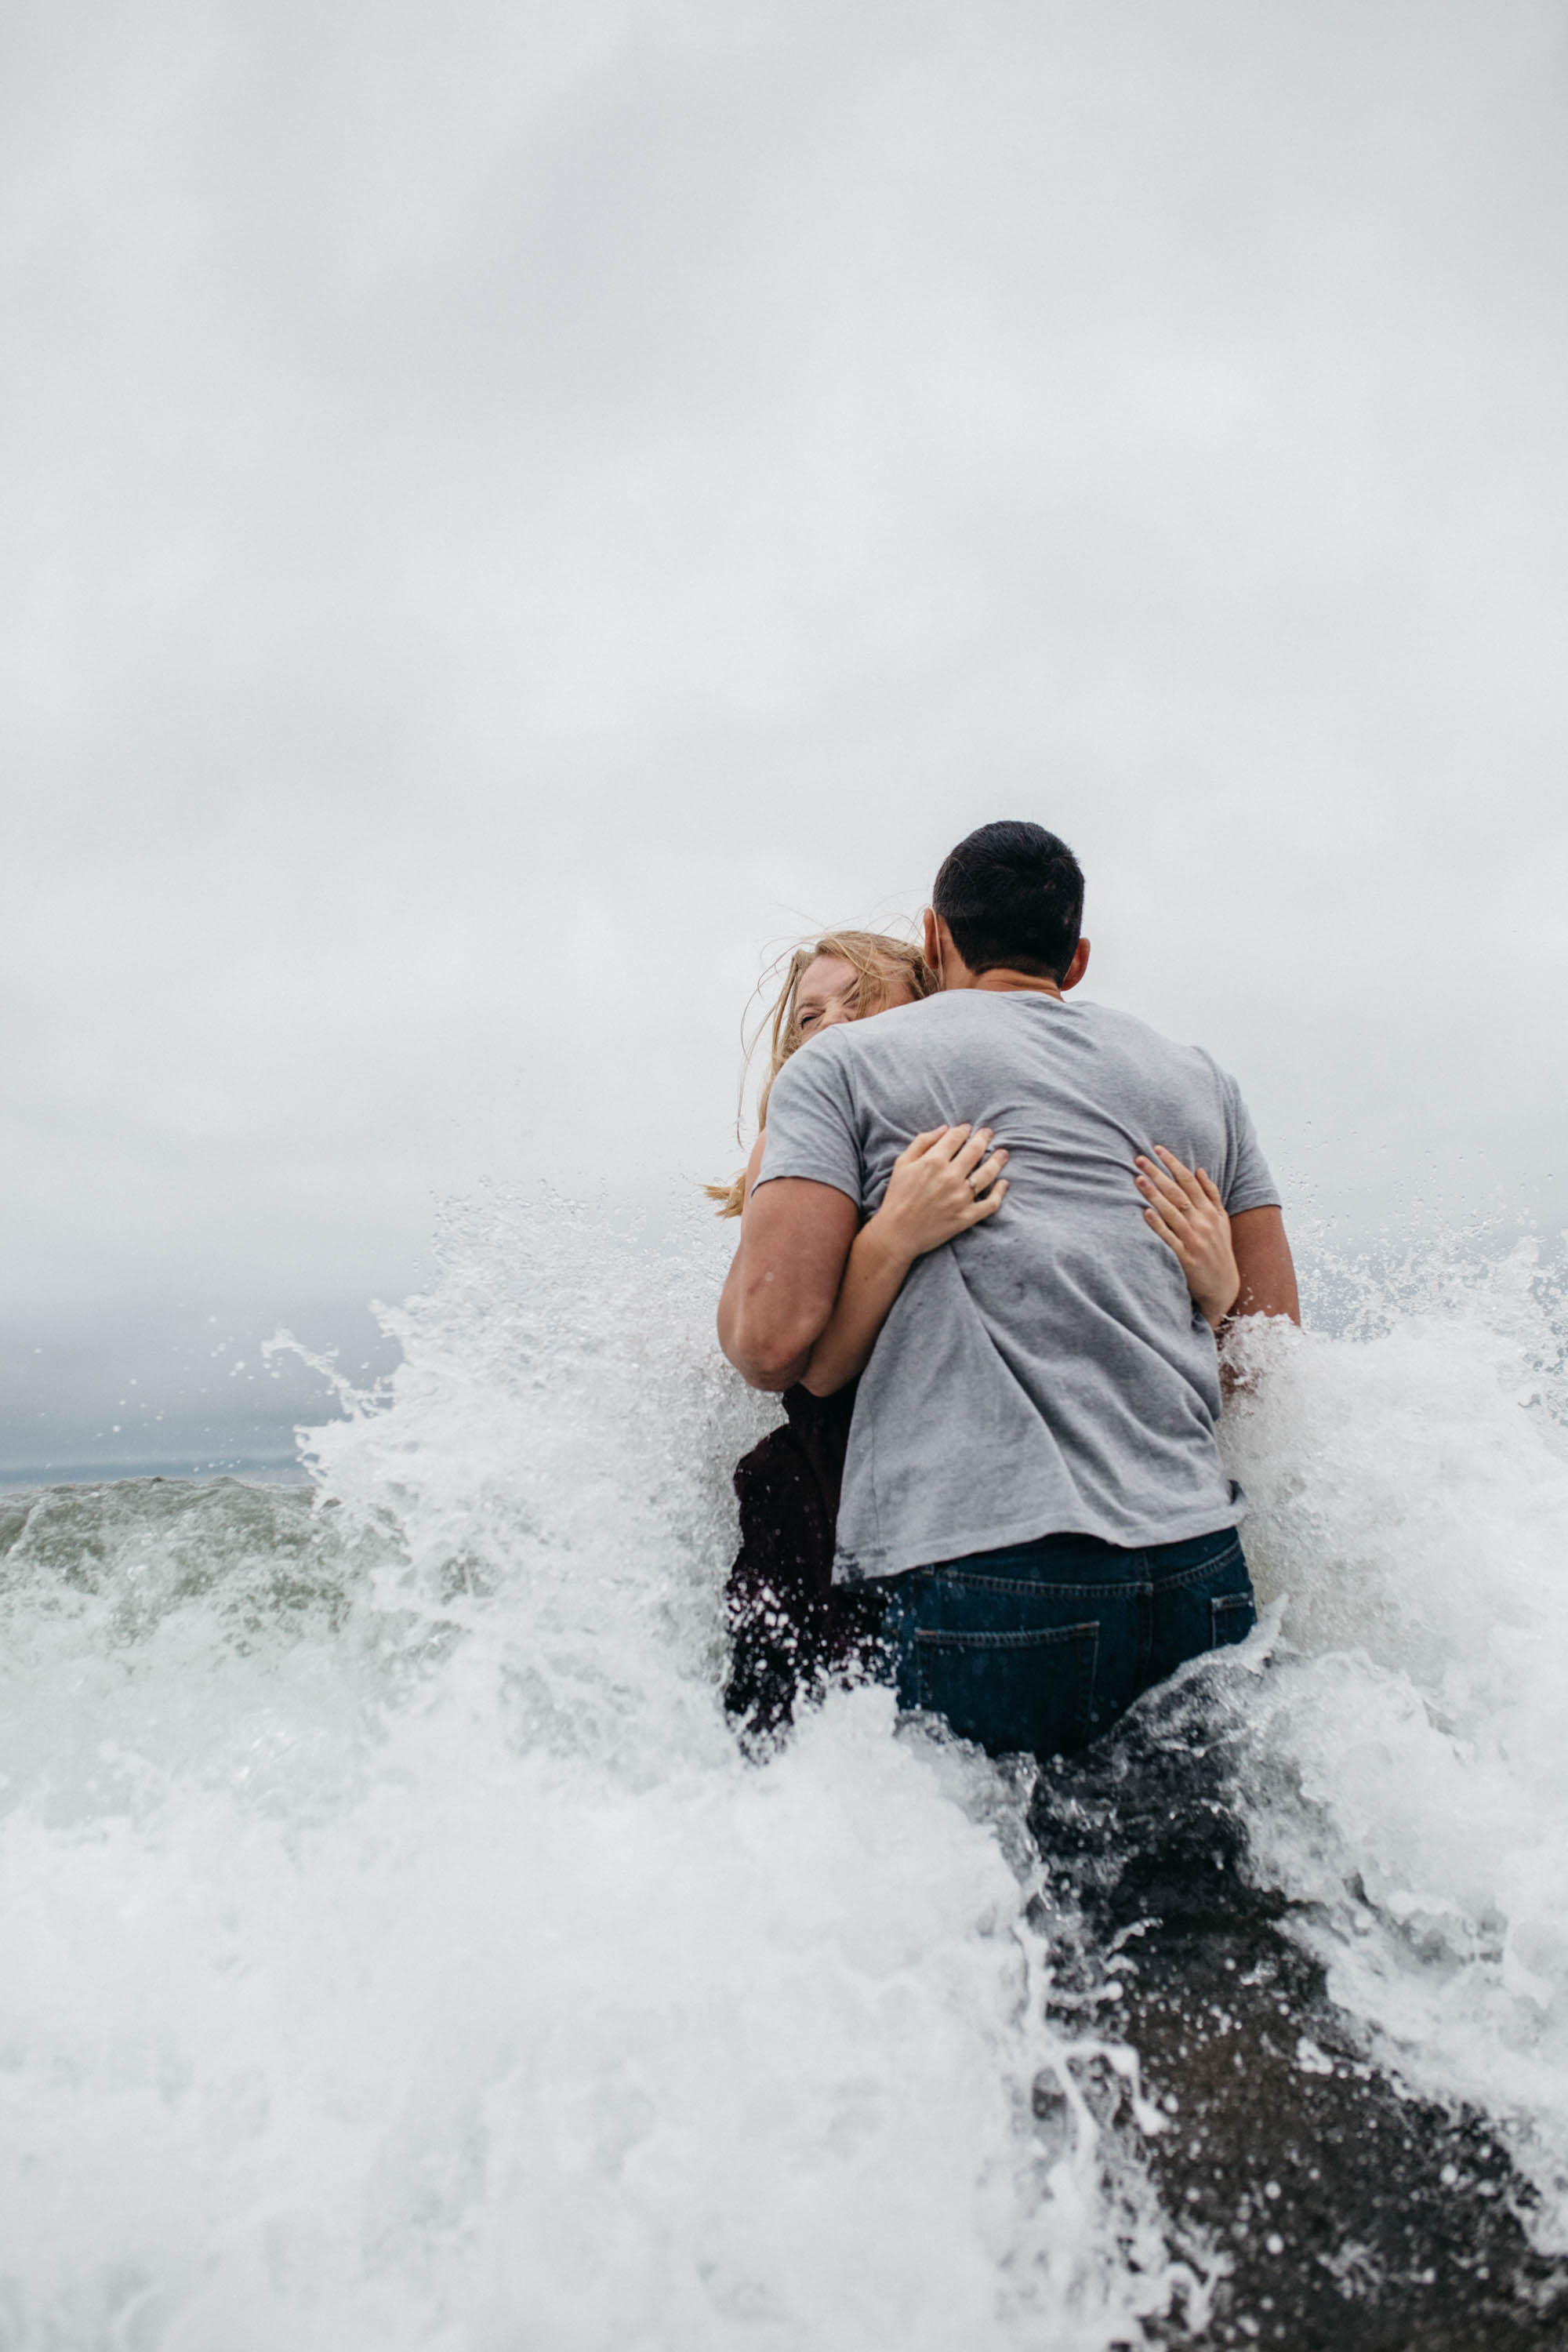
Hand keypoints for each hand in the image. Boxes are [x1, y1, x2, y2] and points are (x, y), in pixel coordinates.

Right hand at [872, 1124, 1008, 1262]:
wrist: (896, 1233)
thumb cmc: (897, 1197)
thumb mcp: (902, 1163)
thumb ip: (922, 1142)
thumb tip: (944, 1129)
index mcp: (933, 1161)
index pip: (956, 1138)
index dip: (964, 1130)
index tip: (967, 1128)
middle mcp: (950, 1177)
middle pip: (975, 1150)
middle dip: (984, 1138)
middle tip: (989, 1133)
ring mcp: (961, 1197)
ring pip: (988, 1173)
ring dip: (998, 1160)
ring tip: (1003, 1154)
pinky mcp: (966, 1216)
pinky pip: (991, 1203)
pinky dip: (999, 1192)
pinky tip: (1003, 1183)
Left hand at [1135, 1148, 1239, 1330]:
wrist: (1224, 1286)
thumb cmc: (1219, 1250)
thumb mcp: (1221, 1221)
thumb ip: (1211, 1194)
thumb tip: (1199, 1169)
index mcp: (1210, 1211)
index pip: (1189, 1181)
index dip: (1173, 1163)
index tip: (1157, 1149)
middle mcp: (1203, 1222)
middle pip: (1177, 1192)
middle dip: (1158, 1173)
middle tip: (1139, 1158)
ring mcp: (1194, 1239)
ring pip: (1172, 1212)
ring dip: (1154, 1194)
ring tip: (1138, 1179)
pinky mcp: (1185, 1257)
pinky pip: (1169, 1238)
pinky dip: (1158, 1225)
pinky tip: (1146, 1213)